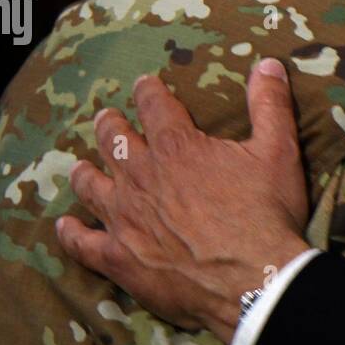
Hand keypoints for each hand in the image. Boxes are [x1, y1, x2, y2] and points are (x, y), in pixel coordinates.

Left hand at [56, 61, 310, 344]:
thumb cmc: (266, 215)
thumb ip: (269, 104)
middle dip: (109, 125)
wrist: (253, 281)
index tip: (144, 85)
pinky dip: (71, 233)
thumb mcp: (278, 152)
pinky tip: (65, 226)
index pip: (153, 105)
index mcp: (177, 146)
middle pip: (113, 140)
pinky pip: (82, 243)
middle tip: (106, 118)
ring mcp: (124, 218)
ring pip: (90, 185)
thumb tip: (267, 64)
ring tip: (81, 166)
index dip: (148, 91)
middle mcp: (141, 176)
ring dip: (85, 171)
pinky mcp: (118, 258)